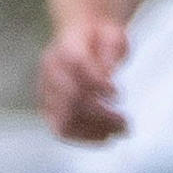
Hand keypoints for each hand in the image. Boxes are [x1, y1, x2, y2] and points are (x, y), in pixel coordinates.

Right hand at [37, 17, 129, 141]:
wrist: (80, 37)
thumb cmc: (101, 40)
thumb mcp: (114, 36)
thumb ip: (111, 51)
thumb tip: (107, 74)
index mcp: (66, 47)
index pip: (76, 64)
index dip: (96, 82)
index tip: (118, 94)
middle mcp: (51, 69)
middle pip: (70, 97)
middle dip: (100, 114)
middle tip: (125, 122)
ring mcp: (47, 89)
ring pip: (63, 118)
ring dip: (93, 129)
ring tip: (119, 131)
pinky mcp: (48, 106)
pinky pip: (61, 129)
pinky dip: (83, 136)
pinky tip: (105, 135)